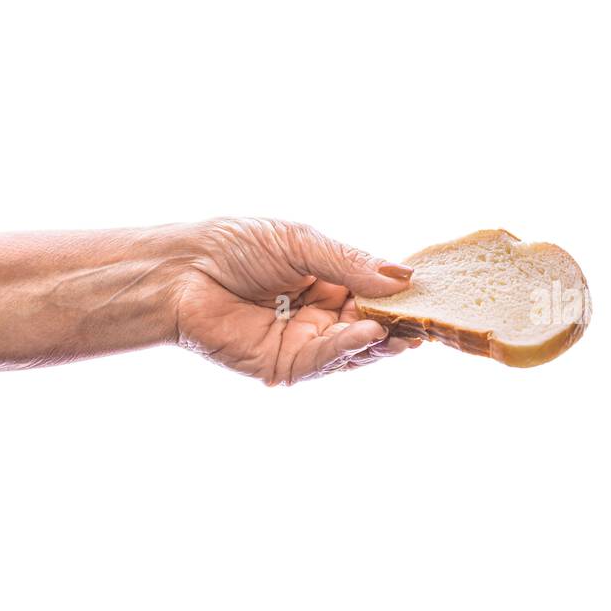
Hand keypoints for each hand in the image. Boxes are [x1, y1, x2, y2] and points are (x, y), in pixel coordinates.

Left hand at [175, 217, 420, 384]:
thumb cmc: (233, 246)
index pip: (375, 296)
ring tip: (406, 333)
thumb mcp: (302, 244)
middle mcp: (320, 317)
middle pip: (372, 327)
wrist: (180, 271)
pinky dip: (350, 349)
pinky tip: (369, 335)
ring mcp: (304, 344)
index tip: (431, 298)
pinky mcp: (285, 366)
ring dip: (382, 343)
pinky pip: (326, 361)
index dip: (401, 298)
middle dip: (399, 326)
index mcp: (328, 284)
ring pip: (355, 350)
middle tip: (428, 322)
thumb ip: (351, 264)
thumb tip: (403, 276)